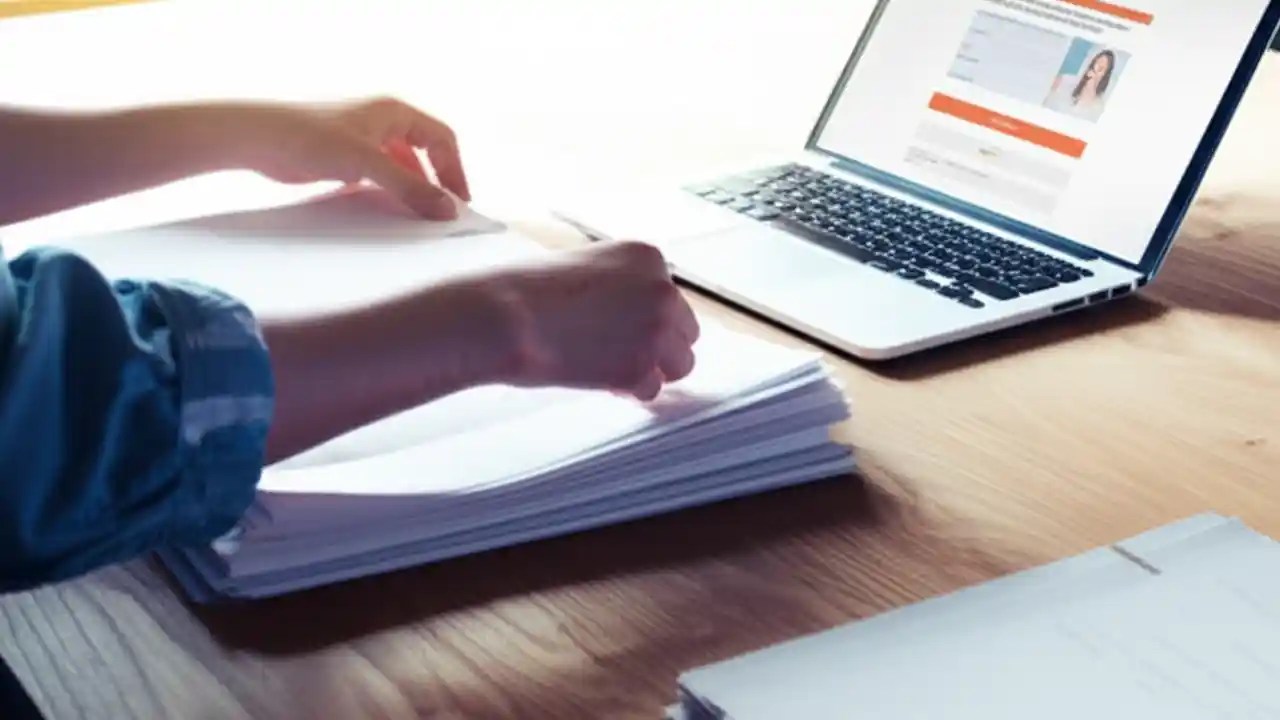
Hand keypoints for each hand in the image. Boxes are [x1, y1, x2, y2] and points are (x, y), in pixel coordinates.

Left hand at [237, 97, 469, 219]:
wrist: (255, 138)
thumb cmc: (311, 138)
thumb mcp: (368, 163)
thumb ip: (410, 187)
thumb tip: (448, 209)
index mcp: (393, 111)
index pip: (442, 138)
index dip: (455, 170)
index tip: (459, 203)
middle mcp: (381, 121)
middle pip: (424, 153)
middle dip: (435, 183)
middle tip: (441, 215)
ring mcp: (362, 138)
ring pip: (400, 166)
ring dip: (410, 191)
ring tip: (416, 219)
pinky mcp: (344, 156)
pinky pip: (378, 176)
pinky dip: (387, 193)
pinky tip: (387, 213)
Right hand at [489, 242, 700, 400]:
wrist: (504, 316)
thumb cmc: (526, 290)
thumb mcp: (585, 266)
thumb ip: (619, 286)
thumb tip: (630, 318)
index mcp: (647, 257)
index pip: (670, 297)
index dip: (645, 318)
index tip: (617, 327)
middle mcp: (662, 290)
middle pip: (685, 331)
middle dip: (658, 346)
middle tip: (619, 354)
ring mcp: (656, 330)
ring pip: (680, 364)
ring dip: (651, 371)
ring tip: (612, 370)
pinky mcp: (641, 367)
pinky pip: (652, 390)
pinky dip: (629, 390)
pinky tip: (599, 379)